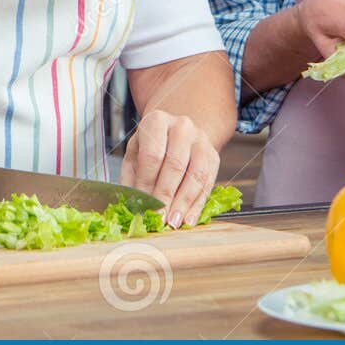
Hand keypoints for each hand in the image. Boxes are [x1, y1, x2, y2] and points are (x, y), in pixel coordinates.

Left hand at [121, 110, 220, 228]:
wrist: (177, 131)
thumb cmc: (151, 145)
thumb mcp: (135, 153)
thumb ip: (131, 177)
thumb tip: (131, 205)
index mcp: (157, 121)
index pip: (152, 155)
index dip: (147, 183)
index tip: (143, 206)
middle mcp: (182, 127)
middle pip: (175, 164)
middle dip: (166, 195)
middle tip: (158, 218)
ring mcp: (201, 140)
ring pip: (196, 174)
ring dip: (184, 203)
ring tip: (173, 223)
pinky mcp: (214, 156)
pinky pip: (208, 183)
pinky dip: (197, 205)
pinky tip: (188, 220)